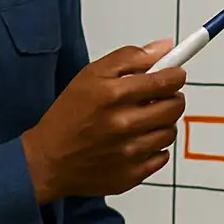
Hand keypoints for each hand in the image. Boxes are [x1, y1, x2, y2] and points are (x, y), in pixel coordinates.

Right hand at [21, 39, 185, 203]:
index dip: (175, 75)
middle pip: (174, 106)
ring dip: (162, 123)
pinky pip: (162, 156)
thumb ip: (129, 58)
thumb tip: (164, 48)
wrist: (49, 161)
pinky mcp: (133, 175)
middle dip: (171, 98)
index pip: (166, 81)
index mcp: (113, 94)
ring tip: (143, 120)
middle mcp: (124, 124)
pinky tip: (136, 141)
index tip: (174, 75)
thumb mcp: (90, 75)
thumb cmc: (68, 115)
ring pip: (170, 132)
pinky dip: (154, 148)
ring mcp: (130, 153)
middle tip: (158, 98)